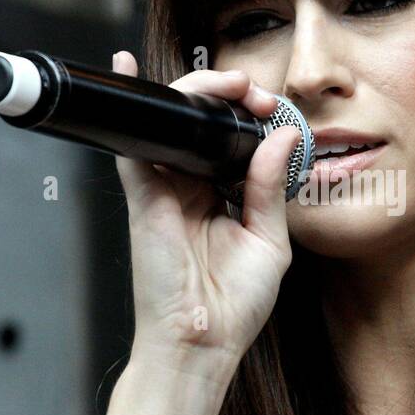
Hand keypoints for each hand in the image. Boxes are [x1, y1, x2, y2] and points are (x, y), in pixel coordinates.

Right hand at [111, 51, 300, 361]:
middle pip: (203, 125)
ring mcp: (165, 190)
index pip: (233, 142)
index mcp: (223, 198)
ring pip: (173, 125)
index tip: (275, 108)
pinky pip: (133, 143)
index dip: (253, 117)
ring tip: (228, 85)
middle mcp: (191, 188)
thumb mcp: (269, 241)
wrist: (201, 344)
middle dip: (229, 97)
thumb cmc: (233, 305)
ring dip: (198, 94)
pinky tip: (130, 70)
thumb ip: (272, 186)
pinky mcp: (144, 197)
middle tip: (255, 93)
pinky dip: (135, 107)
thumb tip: (284, 136)